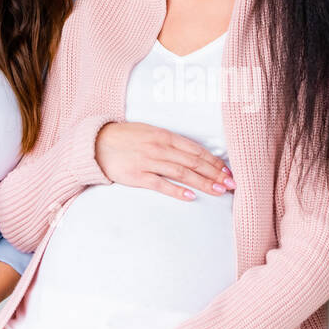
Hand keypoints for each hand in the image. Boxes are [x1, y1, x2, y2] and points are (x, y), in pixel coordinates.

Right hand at [94, 121, 233, 200]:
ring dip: (203, 183)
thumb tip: (193, 154)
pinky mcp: (137, 176)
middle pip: (194, 162)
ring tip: (219, 191)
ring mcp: (149, 162)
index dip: (214, 161)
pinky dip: (177, 191)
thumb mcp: (150, 132)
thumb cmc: (126, 137)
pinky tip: (191, 197)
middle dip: (215, 174)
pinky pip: (161, 184)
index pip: (196, 150)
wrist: (97, 143)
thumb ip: (171, 142)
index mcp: (165, 135)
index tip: (228, 171)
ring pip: (182, 173)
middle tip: (231, 184)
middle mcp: (160, 148)